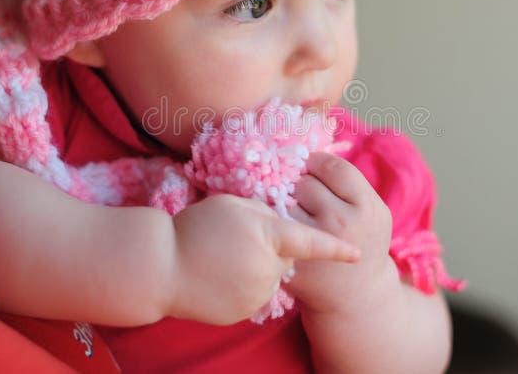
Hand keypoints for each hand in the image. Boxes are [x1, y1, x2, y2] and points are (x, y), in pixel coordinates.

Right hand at [167, 194, 359, 324]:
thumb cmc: (195, 229)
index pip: (310, 241)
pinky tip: (221, 277)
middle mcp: (268, 268)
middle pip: (286, 257)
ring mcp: (256, 293)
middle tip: (239, 239)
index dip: (335, 248)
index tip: (357, 254)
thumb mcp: (233, 206)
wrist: (160, 268)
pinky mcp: (244, 312)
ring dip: (258, 267)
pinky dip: (245, 285)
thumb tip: (283, 223)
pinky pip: (255, 293)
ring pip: (271, 276)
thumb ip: (265, 213)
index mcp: (268, 236)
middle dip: (272, 247)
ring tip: (224, 259)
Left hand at [287, 152, 394, 314]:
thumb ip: (350, 184)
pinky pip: (272, 225)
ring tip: (296, 214)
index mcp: (365, 207)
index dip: (317, 165)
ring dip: (285, 203)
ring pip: (284, 201)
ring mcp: (313, 241)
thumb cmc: (364, 244)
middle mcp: (340, 222)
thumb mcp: (373, 211)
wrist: (358, 298)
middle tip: (308, 200)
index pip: (331, 167)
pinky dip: (273, 222)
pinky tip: (281, 230)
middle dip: (302, 187)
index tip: (313, 171)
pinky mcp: (291, 258)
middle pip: (304, 182)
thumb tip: (310, 152)